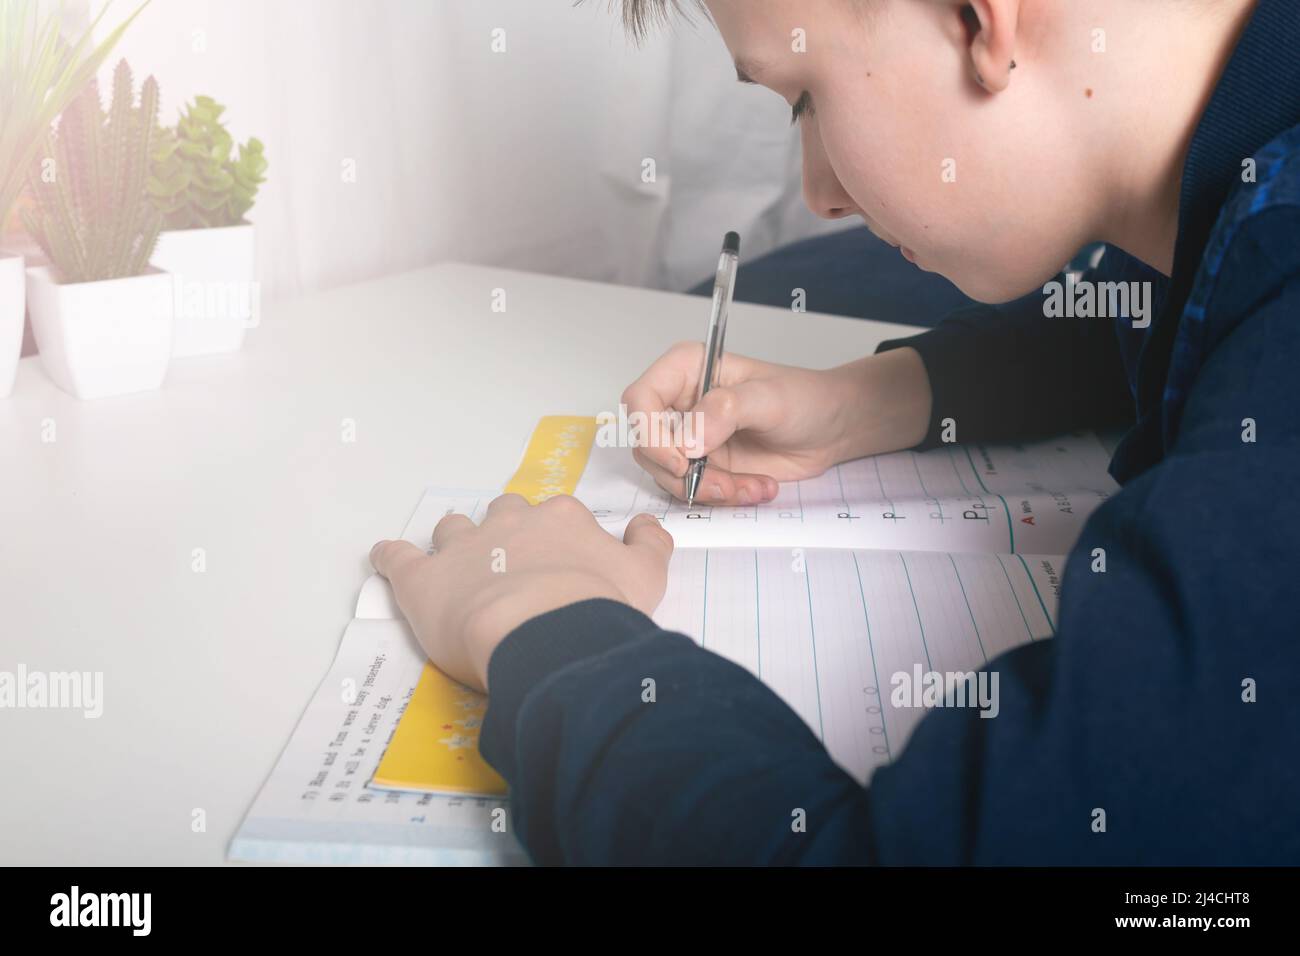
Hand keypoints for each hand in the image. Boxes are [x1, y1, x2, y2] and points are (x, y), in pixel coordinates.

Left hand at [369, 494, 672, 691]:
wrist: (548, 632)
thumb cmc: (598, 608)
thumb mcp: (647, 578)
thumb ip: (651, 545)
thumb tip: (646, 525)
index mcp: (561, 520)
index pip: (556, 517)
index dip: (555, 541)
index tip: (557, 564)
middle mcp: (510, 524)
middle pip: (503, 514)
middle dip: (504, 533)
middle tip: (511, 565)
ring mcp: (464, 548)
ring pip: (453, 529)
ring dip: (455, 543)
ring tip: (457, 566)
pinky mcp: (423, 579)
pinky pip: (397, 557)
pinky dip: (390, 556)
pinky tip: (386, 558)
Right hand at [621, 342, 931, 505]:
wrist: (832, 429)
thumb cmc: (805, 399)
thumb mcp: (770, 398)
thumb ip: (726, 410)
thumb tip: (688, 441)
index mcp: (686, 370)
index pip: (640, 400)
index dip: (649, 435)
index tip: (681, 460)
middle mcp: (680, 404)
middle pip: (646, 446)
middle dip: (683, 473)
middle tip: (724, 483)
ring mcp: (689, 438)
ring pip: (667, 475)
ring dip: (708, 490)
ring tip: (750, 486)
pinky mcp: (703, 466)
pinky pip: (693, 490)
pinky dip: (724, 497)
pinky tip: (756, 488)